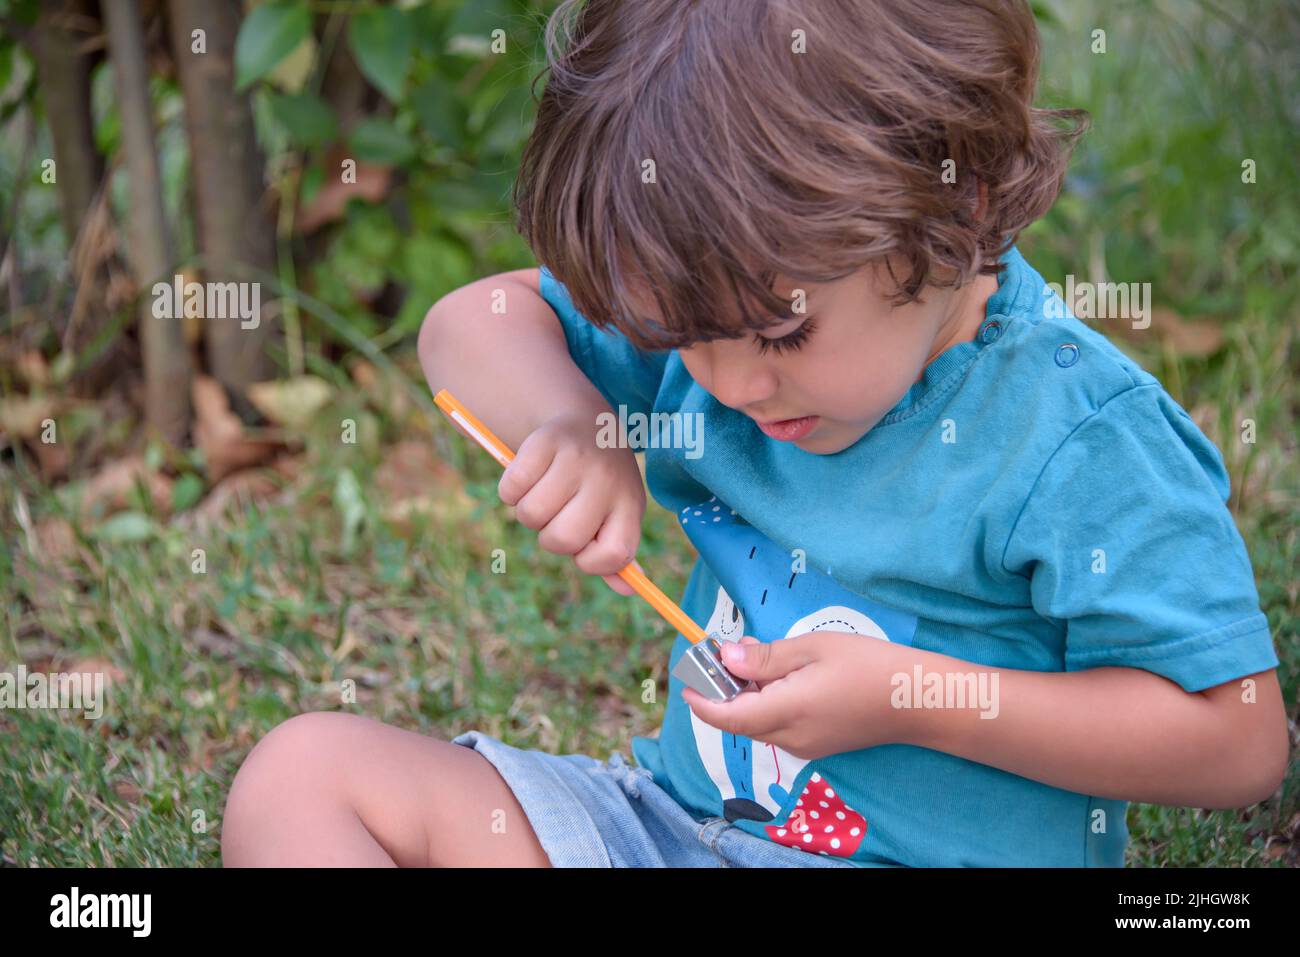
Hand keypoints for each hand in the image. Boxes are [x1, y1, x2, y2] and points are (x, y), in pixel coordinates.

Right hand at [497, 408, 645, 594]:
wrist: (590, 425)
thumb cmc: (602, 485)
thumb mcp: (617, 514)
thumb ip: (616, 553)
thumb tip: (629, 591)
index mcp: (629, 504)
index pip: (615, 554)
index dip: (590, 561)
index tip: (583, 548)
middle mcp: (607, 480)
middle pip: (563, 539)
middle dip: (549, 538)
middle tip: (556, 516)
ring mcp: (576, 458)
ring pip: (531, 515)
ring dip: (527, 513)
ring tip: (543, 494)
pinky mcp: (545, 441)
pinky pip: (511, 488)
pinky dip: (509, 491)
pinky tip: (526, 478)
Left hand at [681, 632, 917, 759]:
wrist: (916, 700)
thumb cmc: (868, 665)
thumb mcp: (812, 649)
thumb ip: (765, 658)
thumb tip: (726, 659)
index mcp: (785, 712)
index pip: (725, 717)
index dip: (701, 700)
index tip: (687, 679)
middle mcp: (789, 738)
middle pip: (739, 720)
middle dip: (724, 690)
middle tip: (727, 652)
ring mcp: (805, 747)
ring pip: (758, 722)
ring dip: (748, 694)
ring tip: (758, 656)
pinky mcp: (817, 745)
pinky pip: (779, 726)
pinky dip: (768, 702)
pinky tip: (783, 676)